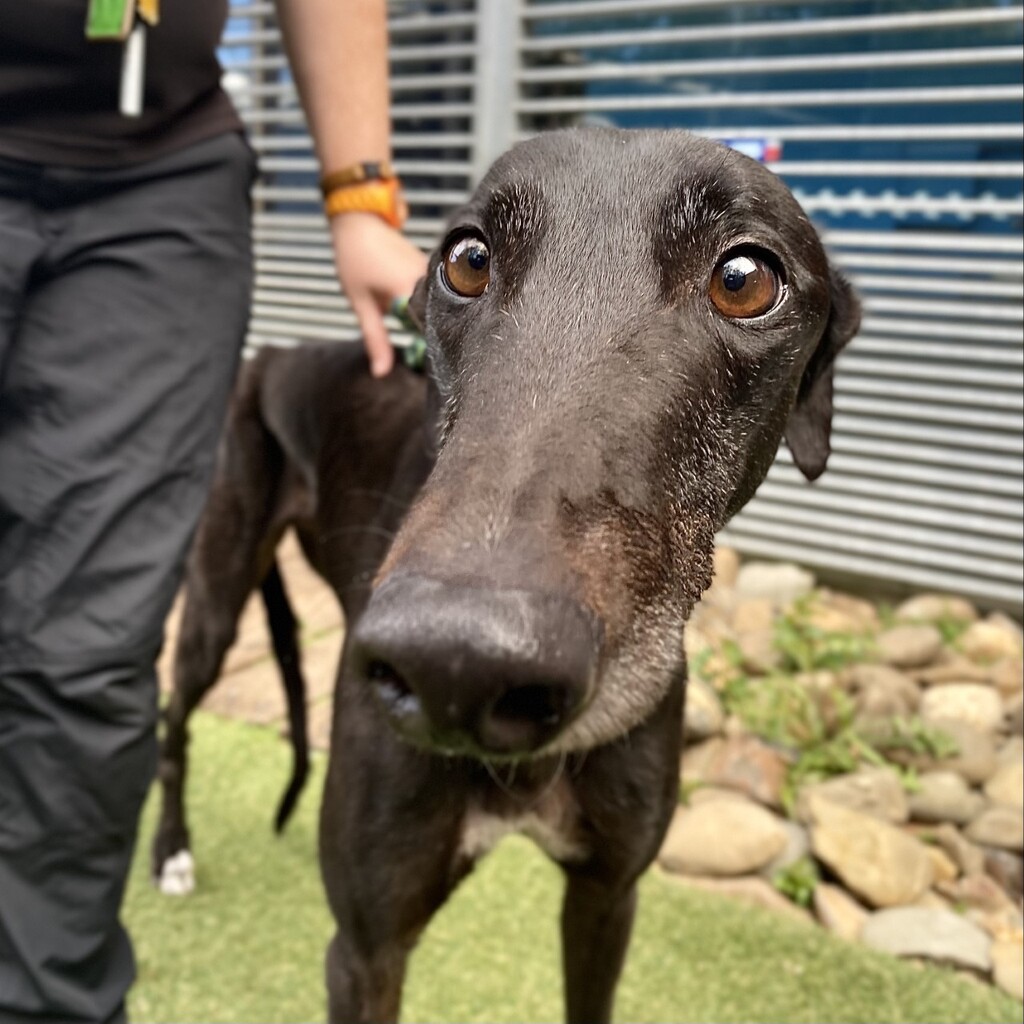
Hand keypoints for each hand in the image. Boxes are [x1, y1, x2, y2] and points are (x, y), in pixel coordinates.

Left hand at [329, 212, 427, 376]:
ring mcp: (434, 272)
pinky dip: (431, 308)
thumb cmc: (355, 259)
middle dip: (433, 339)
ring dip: (432, 323)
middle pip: (440, 320)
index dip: (428, 351)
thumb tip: (381, 373)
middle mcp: (430, 280)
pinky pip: (439, 295)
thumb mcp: (361, 304)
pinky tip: (424, 318)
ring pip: (441, 307)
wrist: (361, 219)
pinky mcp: (433, 269)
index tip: (425, 368)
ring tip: (426, 340)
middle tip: (427, 359)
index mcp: (411, 289)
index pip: (430, 331)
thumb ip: (375, 339)